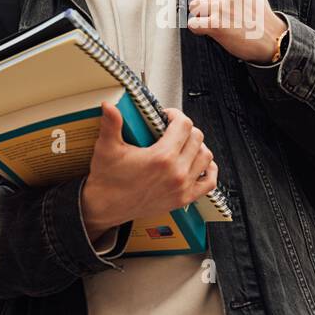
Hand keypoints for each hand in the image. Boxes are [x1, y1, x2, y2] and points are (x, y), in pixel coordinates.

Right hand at [80, 103, 217, 236]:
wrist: (104, 207)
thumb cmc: (107, 180)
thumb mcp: (107, 148)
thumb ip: (111, 124)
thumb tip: (109, 106)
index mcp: (161, 157)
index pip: (183, 125)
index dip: (175, 115)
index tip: (166, 116)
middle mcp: (176, 173)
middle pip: (197, 138)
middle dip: (185, 129)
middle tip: (173, 129)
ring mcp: (182, 187)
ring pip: (206, 157)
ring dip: (198, 146)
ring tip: (185, 143)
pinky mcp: (183, 199)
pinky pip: (209, 183)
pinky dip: (209, 171)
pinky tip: (200, 163)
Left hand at [186, 0, 286, 62]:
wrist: (273, 38)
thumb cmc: (261, 15)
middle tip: (210, 7)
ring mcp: (221, 5)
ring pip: (192, 6)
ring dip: (199, 15)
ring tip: (212, 19)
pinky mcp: (216, 24)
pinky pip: (192, 23)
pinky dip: (199, 29)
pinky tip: (210, 29)